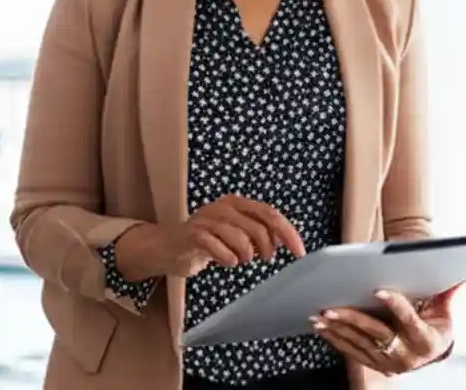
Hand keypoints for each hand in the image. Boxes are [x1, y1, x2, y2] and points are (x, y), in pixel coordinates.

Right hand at [116, 195, 304, 280]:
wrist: (166, 246)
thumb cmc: (206, 241)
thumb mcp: (235, 234)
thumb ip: (258, 233)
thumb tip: (283, 240)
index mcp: (236, 203)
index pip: (270, 214)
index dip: (288, 233)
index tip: (299, 252)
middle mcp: (223, 207)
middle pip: (259, 227)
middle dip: (266, 248)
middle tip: (263, 259)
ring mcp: (207, 219)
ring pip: (241, 240)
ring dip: (245, 256)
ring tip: (238, 259)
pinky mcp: (194, 235)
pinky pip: (221, 251)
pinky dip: (227, 261)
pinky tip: (224, 262)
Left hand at [312, 285, 459, 376]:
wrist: (429, 354)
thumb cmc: (436, 329)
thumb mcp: (445, 314)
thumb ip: (447, 295)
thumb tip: (463, 276)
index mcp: (425, 340)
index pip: (408, 320)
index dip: (395, 306)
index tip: (379, 291)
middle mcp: (406, 354)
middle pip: (376, 333)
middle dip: (352, 319)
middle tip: (332, 307)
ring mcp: (388, 362)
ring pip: (359, 344)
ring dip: (338, 329)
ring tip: (320, 315)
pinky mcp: (374, 365)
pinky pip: (351, 352)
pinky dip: (335, 339)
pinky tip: (321, 328)